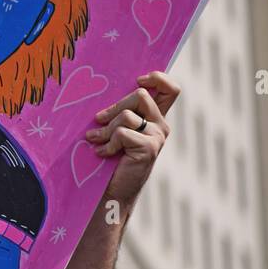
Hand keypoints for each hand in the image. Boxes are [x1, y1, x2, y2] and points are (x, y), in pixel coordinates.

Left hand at [85, 71, 179, 207]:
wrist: (111, 191)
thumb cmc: (109, 158)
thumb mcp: (114, 130)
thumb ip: (117, 112)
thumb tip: (103, 90)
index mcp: (154, 117)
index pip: (170, 88)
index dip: (157, 78)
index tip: (138, 80)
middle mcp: (160, 125)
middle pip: (140, 94)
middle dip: (113, 107)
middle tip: (98, 120)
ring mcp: (157, 136)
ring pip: (127, 114)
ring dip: (105, 129)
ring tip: (96, 140)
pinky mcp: (149, 148)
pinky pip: (122, 132)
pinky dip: (107, 143)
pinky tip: (102, 154)